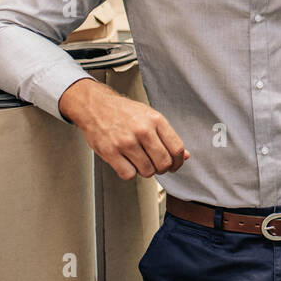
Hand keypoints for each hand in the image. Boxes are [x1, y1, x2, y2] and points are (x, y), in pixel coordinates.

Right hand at [59, 76, 188, 179]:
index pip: (177, 148)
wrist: (96, 106)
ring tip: (140, 161)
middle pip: (163, 162)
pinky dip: (130, 173)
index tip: (175, 165)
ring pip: (147, 171)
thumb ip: (168, 136)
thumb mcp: (151, 117)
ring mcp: (126, 142)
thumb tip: (184, 155)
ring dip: (146, 170)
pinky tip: (127, 162)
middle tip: (157, 165)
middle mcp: (142, 130)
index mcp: (156, 120)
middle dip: (163, 168)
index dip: (178, 161)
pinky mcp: (110, 152)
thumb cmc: (124, 112)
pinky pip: (128, 174)